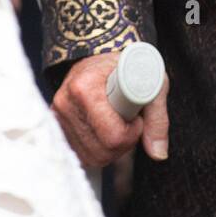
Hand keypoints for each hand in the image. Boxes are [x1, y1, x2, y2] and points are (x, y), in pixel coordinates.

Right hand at [52, 51, 169, 168]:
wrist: (103, 58)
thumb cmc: (128, 65)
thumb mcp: (151, 82)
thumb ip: (158, 118)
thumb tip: (158, 153)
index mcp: (85, 87)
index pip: (113, 135)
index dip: (132, 131)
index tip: (137, 115)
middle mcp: (65, 103)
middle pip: (101, 152)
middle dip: (123, 142)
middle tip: (130, 120)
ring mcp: (58, 117)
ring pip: (91, 158)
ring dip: (111, 148)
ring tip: (118, 122)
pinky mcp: (57, 126)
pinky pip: (82, 155)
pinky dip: (98, 149)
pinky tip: (105, 129)